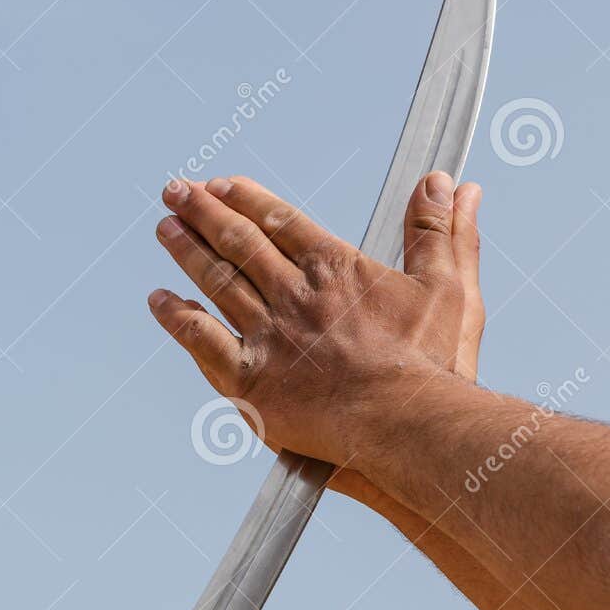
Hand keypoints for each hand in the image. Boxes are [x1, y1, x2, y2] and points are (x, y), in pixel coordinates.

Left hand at [148, 171, 482, 468]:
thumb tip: (447, 183)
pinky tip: (159, 300)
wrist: (407, 426)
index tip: (220, 183)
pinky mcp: (251, 382)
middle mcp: (294, 294)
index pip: (279, 219)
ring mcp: (268, 336)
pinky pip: (201, 341)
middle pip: (239, 241)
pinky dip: (176, 317)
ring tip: (166, 226)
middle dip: (202, 210)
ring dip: (186, 249)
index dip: (245, 197)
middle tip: (176, 190)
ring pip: (216, 281)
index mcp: (335, 269)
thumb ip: (441, 232)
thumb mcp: (450, 287)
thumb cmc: (433, 365)